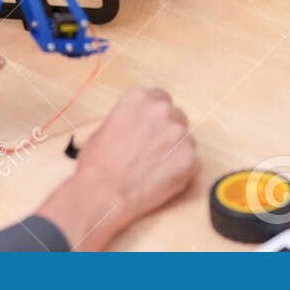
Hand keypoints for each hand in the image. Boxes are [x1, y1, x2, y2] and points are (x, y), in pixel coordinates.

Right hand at [35, 87, 197, 249]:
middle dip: (167, 133)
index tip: (152, 128)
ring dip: (175, 151)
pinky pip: (192, 162)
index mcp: (139, 98)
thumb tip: (138, 126)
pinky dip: (181, 171)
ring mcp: (178, 133)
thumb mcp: (105, 127)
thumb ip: (129, 120)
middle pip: (176, 117)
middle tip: (153, 152)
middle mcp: (162, 110)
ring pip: (185, 140)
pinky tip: (162, 179)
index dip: (156, 117)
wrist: (103, 192)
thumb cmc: (97, 164)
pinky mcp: (189, 157)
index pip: (160, 98)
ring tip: (154, 168)